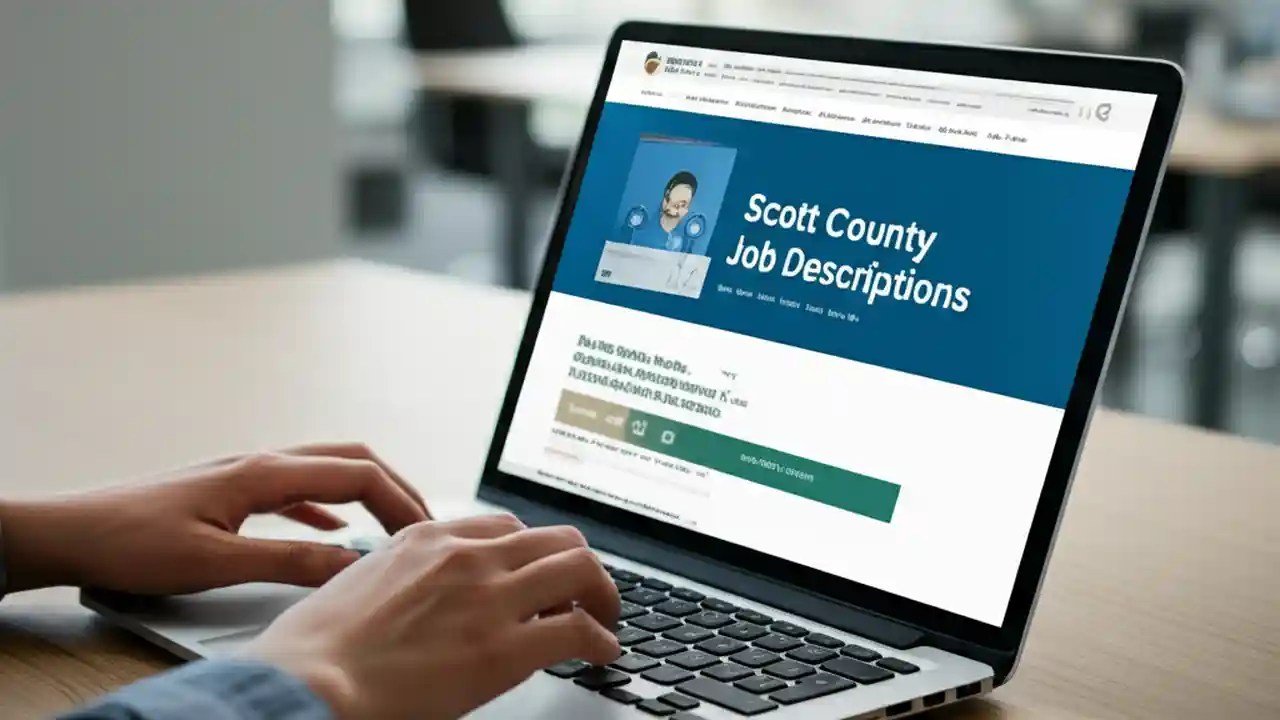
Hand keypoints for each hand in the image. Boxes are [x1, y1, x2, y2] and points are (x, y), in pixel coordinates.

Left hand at [0, 443, 428, 593]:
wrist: (71, 533)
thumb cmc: (131, 543)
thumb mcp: (216, 563)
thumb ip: (290, 563)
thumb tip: (354, 565)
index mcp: (264, 472)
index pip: (357, 474)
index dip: (400, 502)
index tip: (425, 534)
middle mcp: (261, 462)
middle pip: (350, 459)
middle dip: (395, 487)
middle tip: (426, 525)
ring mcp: (246, 474)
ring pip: (327, 470)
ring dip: (367, 494)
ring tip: (395, 527)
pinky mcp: (232, 493)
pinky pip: (298, 491)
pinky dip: (330, 508)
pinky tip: (335, 534)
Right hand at [244, 514, 620, 719]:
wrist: (304, 684)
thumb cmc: (313, 649)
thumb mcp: (358, 585)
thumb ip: (403, 579)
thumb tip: (420, 599)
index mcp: (428, 537)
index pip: (506, 527)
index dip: (532, 553)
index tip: (540, 573)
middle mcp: (467, 555)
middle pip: (555, 538)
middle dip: (579, 565)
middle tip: (586, 592)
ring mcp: (489, 597)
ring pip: (579, 568)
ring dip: (602, 594)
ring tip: (605, 617)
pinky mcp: (504, 647)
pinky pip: (577, 630)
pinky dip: (601, 639)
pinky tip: (602, 652)